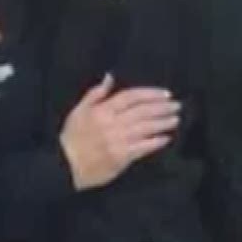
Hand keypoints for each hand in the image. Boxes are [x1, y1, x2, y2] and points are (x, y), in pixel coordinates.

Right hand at [60, 73, 180, 190]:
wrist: (65, 166)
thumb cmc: (72, 137)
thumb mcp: (79, 111)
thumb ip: (95, 93)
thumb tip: (110, 76)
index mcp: (102, 110)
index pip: (130, 97)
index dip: (149, 94)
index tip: (165, 94)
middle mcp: (112, 123)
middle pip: (142, 111)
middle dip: (161, 107)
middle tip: (177, 105)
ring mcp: (118, 141)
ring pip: (145, 128)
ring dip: (162, 123)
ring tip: (175, 119)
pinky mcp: (122, 157)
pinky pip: (142, 148)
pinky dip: (155, 142)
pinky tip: (166, 138)